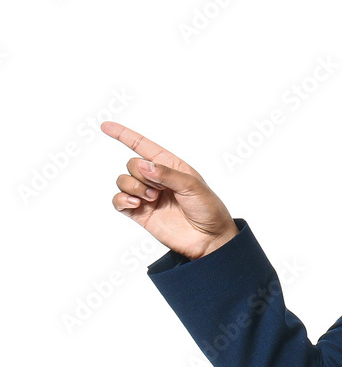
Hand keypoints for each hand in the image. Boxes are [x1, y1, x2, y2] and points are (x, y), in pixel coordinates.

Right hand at [105, 121, 239, 259]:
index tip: (106, 126)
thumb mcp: (193, 186)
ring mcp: (148, 196)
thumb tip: (142, 165)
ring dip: (133, 187)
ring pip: (123, 181)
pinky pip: (119, 201)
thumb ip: (167, 174)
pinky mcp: (141, 213)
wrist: (210, 239)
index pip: (144, 146)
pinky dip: (122, 199)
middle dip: (141, 174)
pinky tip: (136, 203)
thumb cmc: (209, 210)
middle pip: (132, 164)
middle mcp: (157, 179)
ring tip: (152, 198)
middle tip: (159, 189)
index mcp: (172, 166)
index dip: (124, 135)